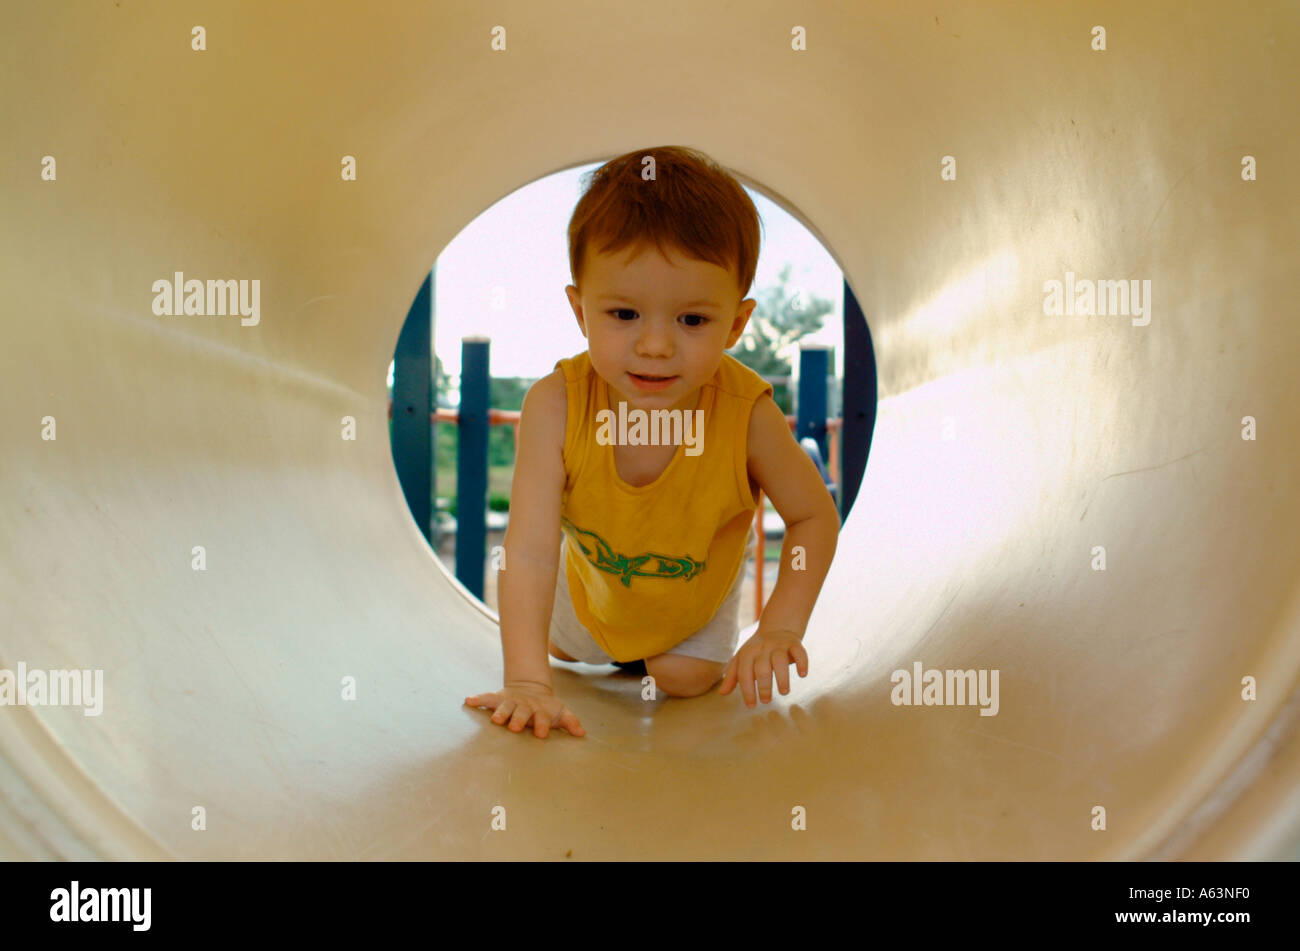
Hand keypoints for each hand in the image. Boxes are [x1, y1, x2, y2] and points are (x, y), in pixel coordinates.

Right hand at [464, 681, 586, 737]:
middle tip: (514, 727)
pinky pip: (487, 698)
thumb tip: (582, 733)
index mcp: (539, 711)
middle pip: (521, 713)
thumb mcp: (560, 712)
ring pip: (504, 707)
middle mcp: (524, 707)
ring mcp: (511, 702)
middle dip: (518, 719)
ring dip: (500, 712)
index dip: (542, 725)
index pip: (541, 718)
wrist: (531, 688)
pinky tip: (468, 701)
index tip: (541, 734)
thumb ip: (570, 722)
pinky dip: (478, 699)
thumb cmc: (546, 708)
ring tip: (495, 720)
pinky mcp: (499, 698)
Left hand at [718, 627, 808, 706]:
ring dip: (782, 677)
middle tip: (766, 700)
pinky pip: (799, 652)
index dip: (747, 691)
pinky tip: (802, 674)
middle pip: (762, 669)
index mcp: (748, 653)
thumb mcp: (742, 660)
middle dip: (764, 686)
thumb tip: (721, 693)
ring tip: (784, 692)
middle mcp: (763, 649)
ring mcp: (779, 646)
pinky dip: (802, 663)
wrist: (776, 628)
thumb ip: (732, 676)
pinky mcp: (794, 644)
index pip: (745, 674)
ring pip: (780, 660)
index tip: (751, 706)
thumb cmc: (757, 651)